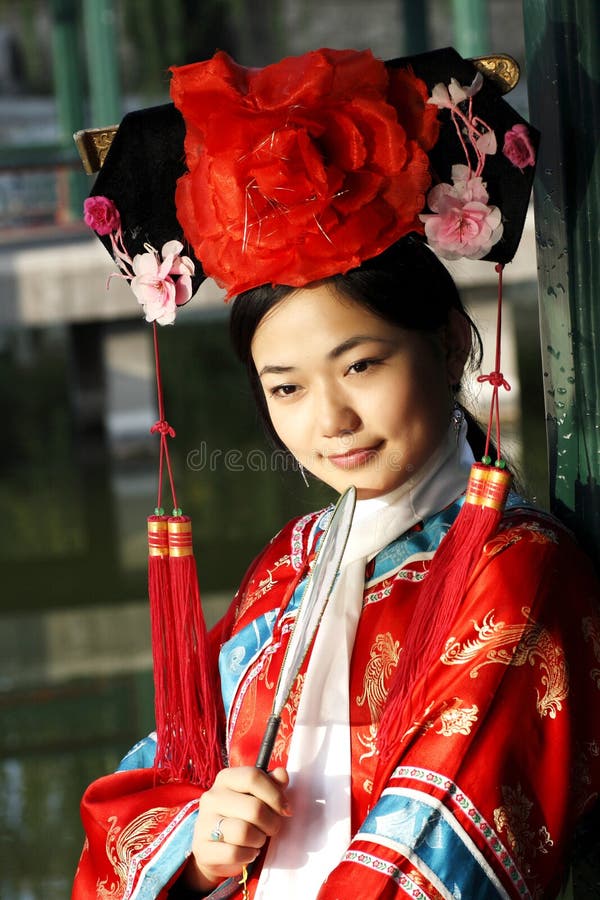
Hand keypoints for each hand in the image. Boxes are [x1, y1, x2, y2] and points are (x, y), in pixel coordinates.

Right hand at [181, 766, 290, 892]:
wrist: (214, 849)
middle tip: (272, 828)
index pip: (253, 777)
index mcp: (225, 778)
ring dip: (259, 839)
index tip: (285, 809)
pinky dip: (248, 855)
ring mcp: (204, 822)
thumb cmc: (240, 817)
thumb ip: (271, 784)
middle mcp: (212, 797)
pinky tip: (248, 852)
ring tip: (258, 839)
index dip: (275, 794)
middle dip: (272, 822)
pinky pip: (234, 853)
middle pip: (254, 808)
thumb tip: (282, 775)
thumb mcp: (255, 796)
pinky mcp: (203, 848)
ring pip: (244, 832)